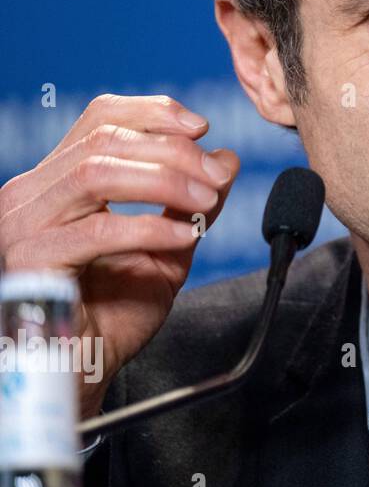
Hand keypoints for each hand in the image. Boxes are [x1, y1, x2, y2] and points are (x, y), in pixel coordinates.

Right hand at [0, 94, 239, 419]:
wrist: (80, 374)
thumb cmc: (113, 314)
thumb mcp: (167, 249)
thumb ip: (192, 204)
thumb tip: (226, 159)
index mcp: (58, 181)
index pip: (100, 118)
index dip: (154, 113)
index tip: (204, 127)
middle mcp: (31, 194)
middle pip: (105, 140)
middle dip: (174, 152)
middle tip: (218, 176)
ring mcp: (24, 225)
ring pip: (97, 173)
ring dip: (164, 180)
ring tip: (206, 201)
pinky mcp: (31, 262)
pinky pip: (96, 231)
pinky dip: (148, 226)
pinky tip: (182, 235)